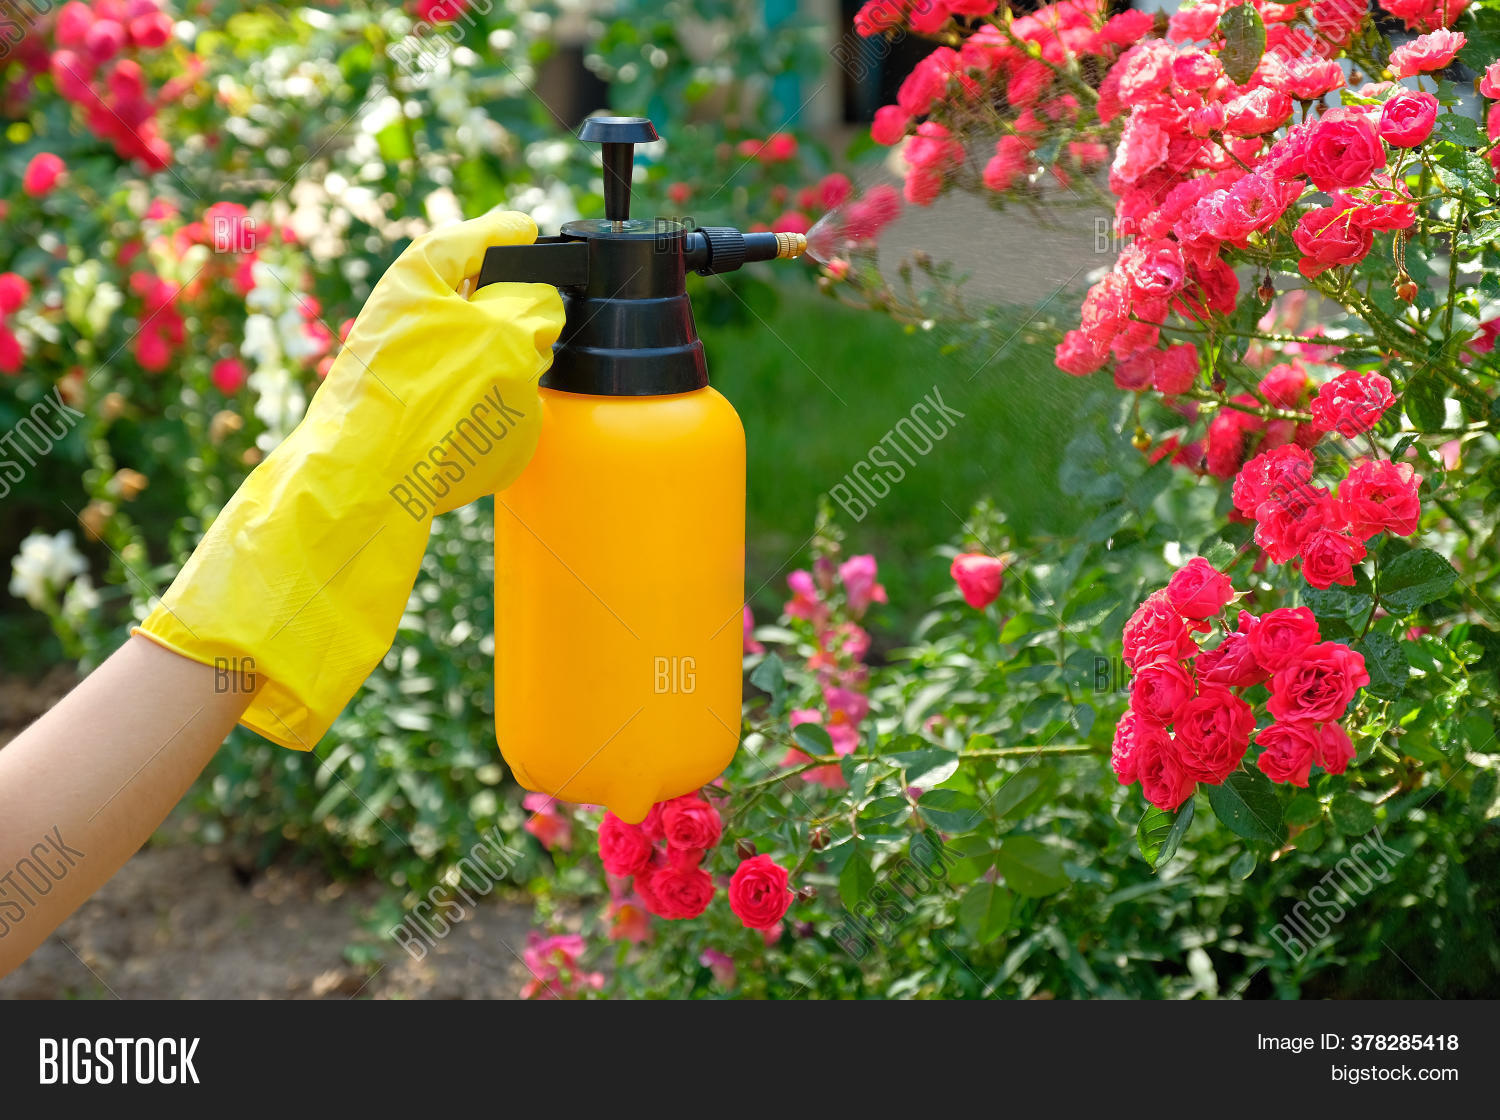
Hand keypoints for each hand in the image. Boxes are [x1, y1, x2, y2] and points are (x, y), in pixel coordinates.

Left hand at [135, 210, 563, 749]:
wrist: (364, 485)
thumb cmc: (430, 400)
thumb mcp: (505, 339)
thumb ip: (533, 311)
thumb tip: (539, 306)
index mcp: (420, 274)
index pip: (479, 237)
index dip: (516, 237)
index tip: (537, 237)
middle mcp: (403, 312)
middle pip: (478, 296)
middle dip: (516, 316)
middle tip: (543, 334)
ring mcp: (400, 364)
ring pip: (472, 352)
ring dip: (502, 369)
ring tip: (513, 395)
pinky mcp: (401, 411)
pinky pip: (456, 400)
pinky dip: (481, 412)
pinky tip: (487, 437)